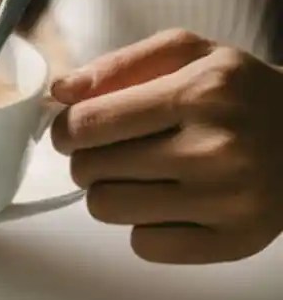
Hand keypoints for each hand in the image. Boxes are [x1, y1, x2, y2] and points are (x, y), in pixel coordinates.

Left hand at [51, 29, 282, 263]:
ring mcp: (226, 200)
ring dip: (111, 192)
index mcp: (202, 92)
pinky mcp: (233, 241)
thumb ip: (120, 64)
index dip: (68, 129)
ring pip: (107, 209)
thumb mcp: (191, 54)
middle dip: (90, 159)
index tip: (77, 130)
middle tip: (116, 152)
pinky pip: (143, 245)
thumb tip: (60, 91)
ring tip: (142, 176)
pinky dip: (146, 227)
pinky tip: (171, 204)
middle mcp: (215, 148)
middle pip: (89, 169)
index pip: (87, 124)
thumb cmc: (240, 94)